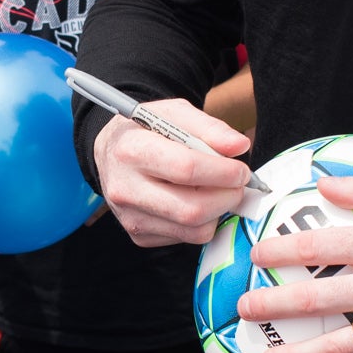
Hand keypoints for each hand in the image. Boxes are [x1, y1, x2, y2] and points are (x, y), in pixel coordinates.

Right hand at [90, 96, 250, 245]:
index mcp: (131, 150)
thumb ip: (209, 127)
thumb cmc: (146, 131)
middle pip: (192, 209)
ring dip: (219, 213)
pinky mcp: (138, 235)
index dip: (223, 173)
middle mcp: (125, 188)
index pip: (187, 169)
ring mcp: (130, 217)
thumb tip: (240, 145)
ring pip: (193, 230)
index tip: (241, 170)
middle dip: (227, 198)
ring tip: (219, 191)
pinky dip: (203, 223)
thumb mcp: (174, 113)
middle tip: (238, 185)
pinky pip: (186, 239)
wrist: (112, 152)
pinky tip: (197, 200)